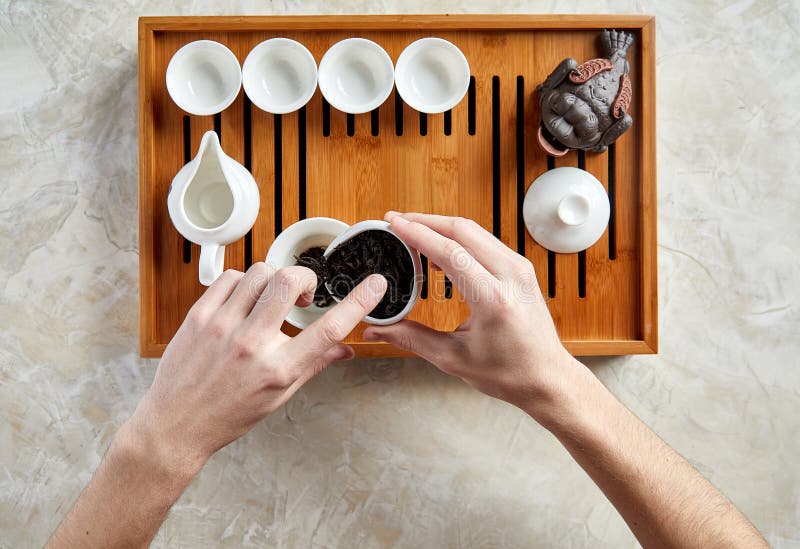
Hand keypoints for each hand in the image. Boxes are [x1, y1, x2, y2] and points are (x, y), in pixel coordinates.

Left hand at [127, 263, 386, 477]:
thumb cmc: (228, 414)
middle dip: (304, 278)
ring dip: (273, 279)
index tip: (375, 284)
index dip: (358, 302)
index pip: (329, 329)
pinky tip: (244, 300)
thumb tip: (347, 350)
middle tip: (302, 292)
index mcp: (278, 369)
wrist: (176, 425)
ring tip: (269, 298)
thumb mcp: (280, 396)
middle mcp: (251, 345)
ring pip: (259, 272)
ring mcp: (222, 327)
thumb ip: (314, 365)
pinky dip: (243, 282)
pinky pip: (229, 278)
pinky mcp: (199, 316)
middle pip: (289, 282)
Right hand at [363, 212, 577, 414]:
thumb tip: (377, 329)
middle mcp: (511, 276)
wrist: (547, 377)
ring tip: (413, 230)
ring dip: (441, 226)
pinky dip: (459, 237)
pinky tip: (440, 246)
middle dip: (425, 221)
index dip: (418, 234)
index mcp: (494, 298)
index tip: (394, 223)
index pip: (450, 252)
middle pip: (463, 230)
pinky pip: (485, 241)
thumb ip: (411, 338)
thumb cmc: (510, 372)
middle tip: (396, 221)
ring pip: (475, 231)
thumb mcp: (453, 358)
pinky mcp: (520, 269)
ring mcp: (519, 269)